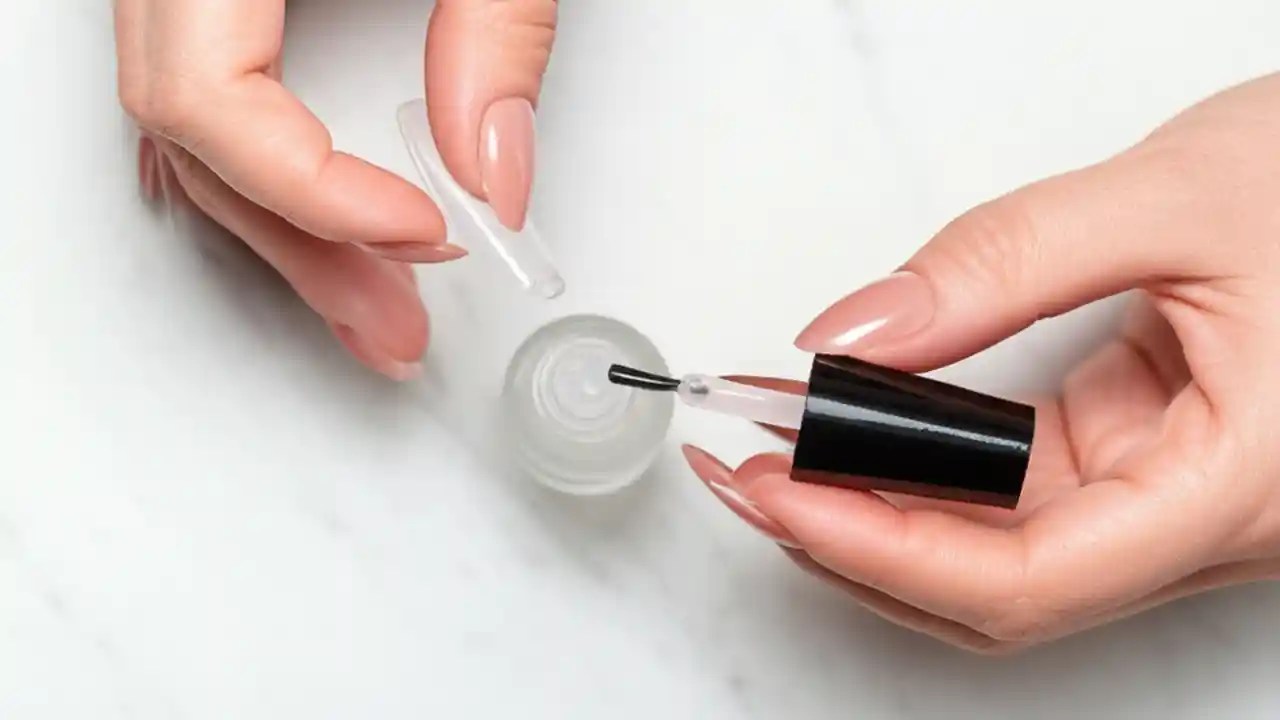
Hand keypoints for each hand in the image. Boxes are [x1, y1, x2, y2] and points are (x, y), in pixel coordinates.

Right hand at [117, 0, 556, 378]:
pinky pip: (220, 107)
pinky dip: (282, 182)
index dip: (312, 188)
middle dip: (310, 250)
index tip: (422, 231)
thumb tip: (494, 171)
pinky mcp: (219, 5)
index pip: (206, 96)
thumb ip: (497, 33)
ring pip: (199, 138)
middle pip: (199, 137)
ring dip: (294, 236)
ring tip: (380, 309)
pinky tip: (336, 235)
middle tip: (397, 325)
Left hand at [684, 73, 1279, 652]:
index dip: (879, 548)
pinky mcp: (1139, 458)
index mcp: (1236, 491)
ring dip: (877, 510)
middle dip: (851, 539)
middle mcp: (1200, 523)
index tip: (774, 488)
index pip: (1025, 577)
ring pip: (996, 553)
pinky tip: (857, 426)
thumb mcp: (1174, 198)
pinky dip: (923, 467)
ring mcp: (1165, 498)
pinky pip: (1015, 494)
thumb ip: (1004, 264)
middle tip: (744, 471)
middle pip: (993, 587)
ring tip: (777, 447)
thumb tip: (856, 332)